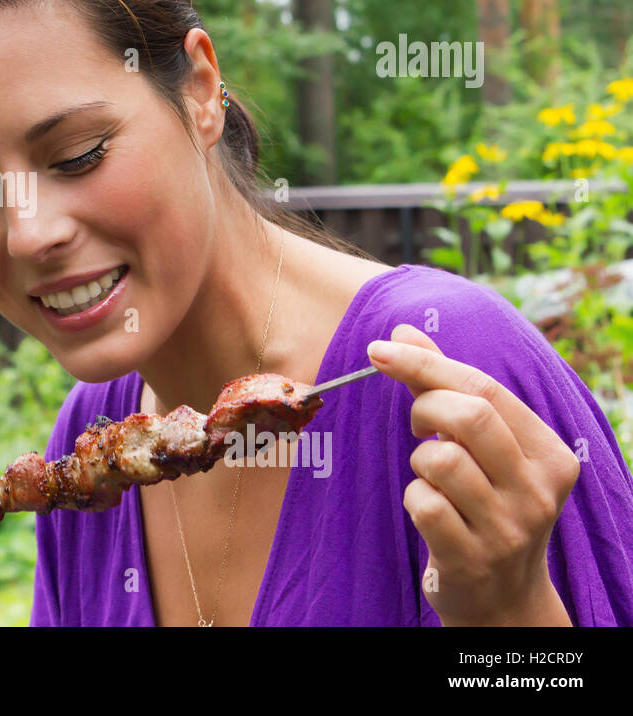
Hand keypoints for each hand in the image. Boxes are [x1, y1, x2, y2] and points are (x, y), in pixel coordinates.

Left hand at [366, 323, 577, 625]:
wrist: (502, 599)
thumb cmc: (485, 505)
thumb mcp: (483, 449)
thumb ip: (446, 387)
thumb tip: (402, 331)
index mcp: (550, 454)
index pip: (485, 388)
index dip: (426, 363)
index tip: (379, 350)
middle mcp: (538, 490)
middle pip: (468, 415)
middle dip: (424, 405)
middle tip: (418, 424)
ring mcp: (508, 528)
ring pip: (439, 459)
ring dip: (419, 461)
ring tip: (433, 477)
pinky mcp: (472, 558)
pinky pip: (422, 503)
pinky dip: (413, 498)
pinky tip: (431, 513)